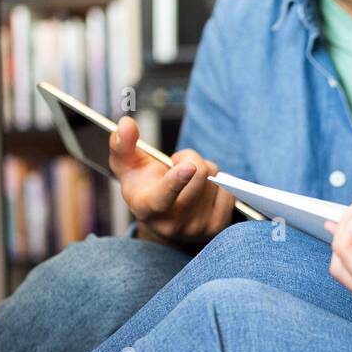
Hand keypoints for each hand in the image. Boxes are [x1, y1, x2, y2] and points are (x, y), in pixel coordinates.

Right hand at [110, 116, 235, 249]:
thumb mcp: (126, 167)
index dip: (176, 181)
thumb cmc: (143, 186)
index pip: (163, 196)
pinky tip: (202, 192)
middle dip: (191, 160)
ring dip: (204, 172)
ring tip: (188, 183)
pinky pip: (228, 190)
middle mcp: (172, 223)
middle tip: (177, 167)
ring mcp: (197, 228)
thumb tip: (126, 123)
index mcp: (147, 208)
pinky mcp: (218, 226)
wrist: (162, 218)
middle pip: (199, 173)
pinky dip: (217, 185)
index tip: (188, 167)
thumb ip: (123, 144)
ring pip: (215, 179)